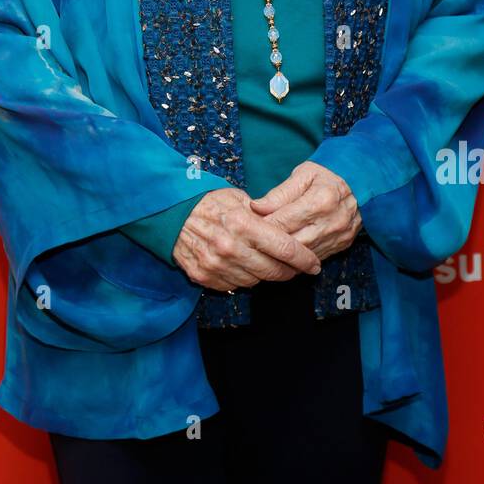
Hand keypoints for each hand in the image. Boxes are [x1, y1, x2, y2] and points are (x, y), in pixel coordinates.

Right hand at [171, 186, 322, 290]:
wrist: (169, 214)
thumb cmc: (208, 202)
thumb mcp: (237, 198)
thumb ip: (263, 214)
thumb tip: (287, 228)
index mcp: (242, 224)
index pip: (285, 248)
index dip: (305, 259)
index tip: (314, 264)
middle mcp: (230, 247)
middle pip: (274, 271)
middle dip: (291, 271)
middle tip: (298, 267)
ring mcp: (216, 265)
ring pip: (256, 281)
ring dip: (267, 275)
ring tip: (269, 264)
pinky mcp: (204, 277)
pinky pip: (235, 286)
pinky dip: (244, 278)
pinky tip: (245, 266)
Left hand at [249, 160, 362, 261]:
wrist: (360, 184)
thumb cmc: (327, 176)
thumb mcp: (303, 174)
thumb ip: (279, 193)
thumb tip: (256, 207)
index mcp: (321, 199)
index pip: (284, 221)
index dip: (262, 226)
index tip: (245, 228)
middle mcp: (332, 221)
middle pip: (293, 242)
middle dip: (270, 245)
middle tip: (250, 244)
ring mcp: (339, 236)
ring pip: (303, 255)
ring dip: (283, 256)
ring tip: (264, 252)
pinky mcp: (342, 245)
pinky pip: (315, 258)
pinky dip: (298, 260)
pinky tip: (284, 257)